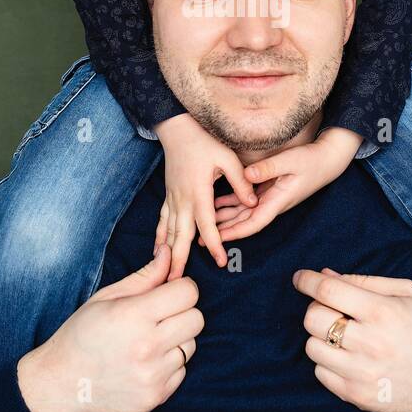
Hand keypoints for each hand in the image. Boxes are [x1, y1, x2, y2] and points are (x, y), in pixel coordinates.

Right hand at [16, 244, 204, 411]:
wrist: (60, 384)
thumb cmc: (80, 335)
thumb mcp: (106, 298)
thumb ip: (144, 277)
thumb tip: (168, 254)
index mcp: (134, 315)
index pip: (188, 293)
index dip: (180, 288)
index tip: (168, 293)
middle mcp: (147, 346)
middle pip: (196, 319)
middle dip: (182, 313)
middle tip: (159, 317)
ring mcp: (153, 375)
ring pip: (191, 346)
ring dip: (175, 341)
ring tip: (146, 343)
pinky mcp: (156, 397)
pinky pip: (181, 371)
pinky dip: (168, 366)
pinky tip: (143, 364)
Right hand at [153, 113, 257, 277]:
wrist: (177, 130)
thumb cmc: (204, 142)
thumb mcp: (228, 158)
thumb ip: (240, 182)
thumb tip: (253, 202)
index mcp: (199, 193)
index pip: (207, 225)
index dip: (214, 244)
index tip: (219, 261)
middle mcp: (182, 200)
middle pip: (181, 235)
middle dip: (179, 259)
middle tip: (176, 281)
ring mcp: (172, 199)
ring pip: (168, 231)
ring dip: (167, 253)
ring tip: (164, 273)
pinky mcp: (168, 195)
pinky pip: (162, 221)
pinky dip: (159, 237)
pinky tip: (157, 250)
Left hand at [199, 127, 361, 248]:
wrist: (327, 159)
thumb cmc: (311, 160)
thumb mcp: (291, 161)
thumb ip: (269, 168)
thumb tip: (247, 174)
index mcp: (278, 201)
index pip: (254, 222)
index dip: (236, 231)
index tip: (218, 237)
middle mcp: (273, 203)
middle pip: (245, 222)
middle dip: (224, 230)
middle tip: (201, 239)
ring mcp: (271, 198)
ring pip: (244, 213)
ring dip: (225, 218)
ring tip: (203, 223)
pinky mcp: (269, 190)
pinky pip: (247, 201)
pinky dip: (231, 203)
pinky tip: (216, 204)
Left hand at [292, 266, 411, 411]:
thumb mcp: (407, 293)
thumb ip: (365, 281)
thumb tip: (325, 274)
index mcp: (383, 312)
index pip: (328, 291)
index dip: (307, 280)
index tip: (300, 278)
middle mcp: (370, 343)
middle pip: (313, 319)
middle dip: (315, 309)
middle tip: (330, 310)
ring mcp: (362, 373)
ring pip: (312, 348)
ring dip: (321, 337)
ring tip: (342, 336)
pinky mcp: (357, 396)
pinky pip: (320, 373)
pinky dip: (328, 362)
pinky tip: (347, 358)